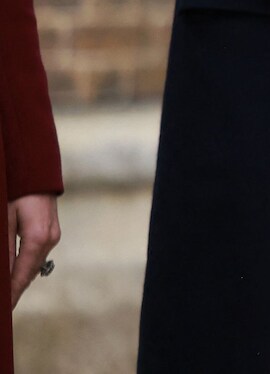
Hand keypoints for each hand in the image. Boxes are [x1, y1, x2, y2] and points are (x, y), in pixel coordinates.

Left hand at [9, 193, 59, 308]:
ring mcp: (52, 235)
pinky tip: (15, 274)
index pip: (20, 276)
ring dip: (19, 280)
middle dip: (15, 290)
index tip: (4, 311)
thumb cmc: (16, 193)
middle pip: (29, 273)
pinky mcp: (50, 231)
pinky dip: (24, 267)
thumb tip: (5, 277)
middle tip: (5, 307)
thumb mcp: (4, 221)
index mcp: (37, 239)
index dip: (11, 295)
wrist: (36, 171)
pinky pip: (36, 256)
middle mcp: (49, 240)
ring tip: (8, 294)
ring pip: (33, 265)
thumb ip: (5, 251)